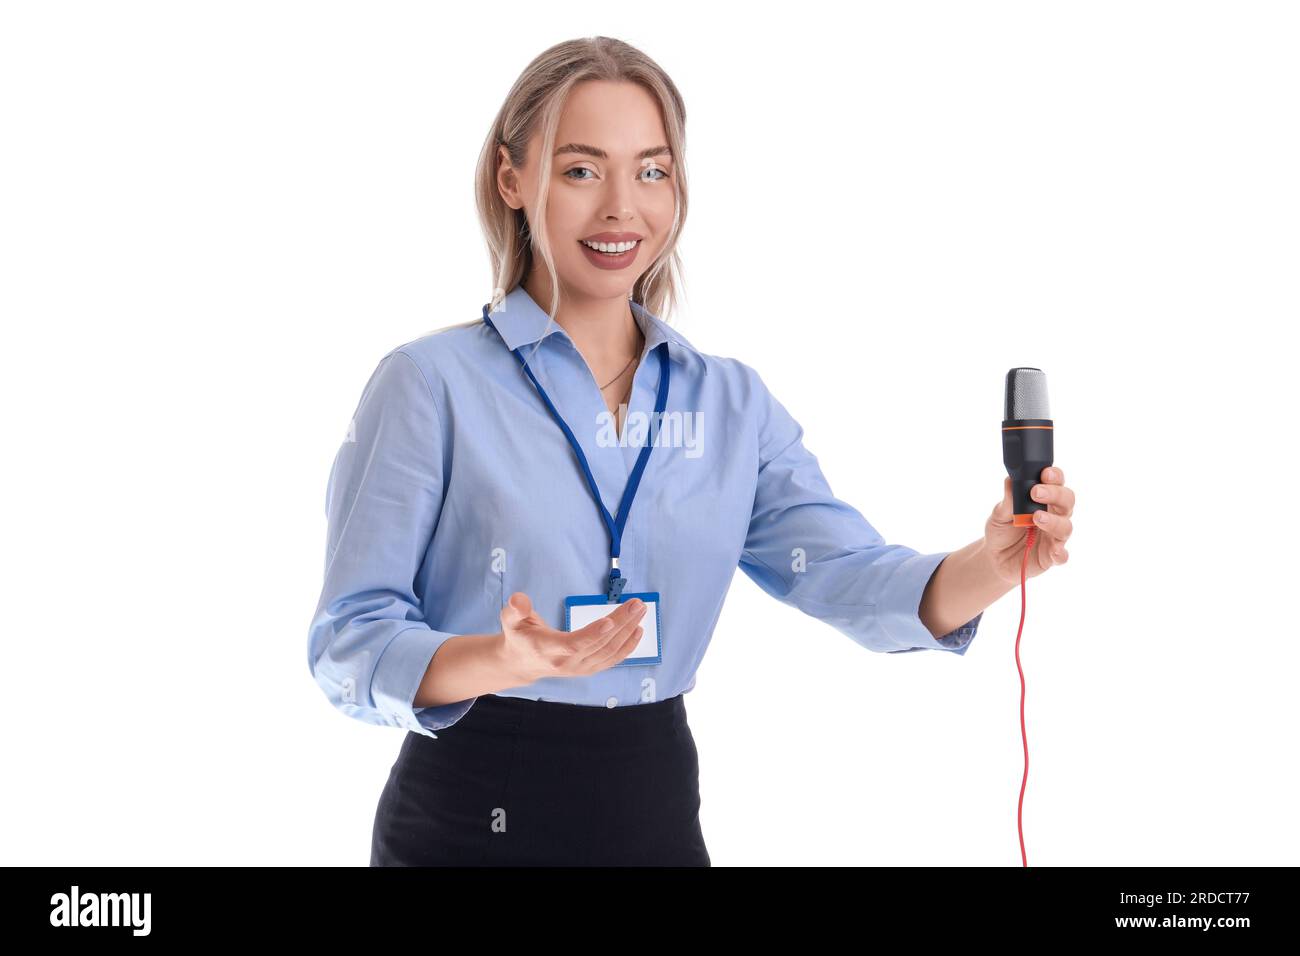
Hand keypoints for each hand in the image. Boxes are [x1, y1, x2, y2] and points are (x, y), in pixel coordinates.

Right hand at [499, 591, 647, 682]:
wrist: (522, 663)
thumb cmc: (519, 636)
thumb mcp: (510, 620)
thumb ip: (515, 609)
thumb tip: (518, 599)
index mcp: (547, 648)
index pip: (573, 644)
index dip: (592, 634)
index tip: (609, 621)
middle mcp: (566, 662)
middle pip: (598, 644)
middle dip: (620, 623)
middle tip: (636, 604)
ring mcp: (579, 668)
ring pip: (608, 651)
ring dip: (627, 631)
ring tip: (639, 611)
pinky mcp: (588, 668)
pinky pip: (611, 659)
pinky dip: (627, 646)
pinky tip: (638, 630)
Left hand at [984, 466, 1075, 583]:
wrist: (994, 557)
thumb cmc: (1002, 529)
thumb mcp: (999, 513)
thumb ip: (1008, 499)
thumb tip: (1010, 480)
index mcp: (1044, 500)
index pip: (1056, 483)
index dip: (1055, 476)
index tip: (1045, 473)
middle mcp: (1054, 515)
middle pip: (1066, 501)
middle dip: (1055, 494)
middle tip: (1036, 492)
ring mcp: (1054, 536)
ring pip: (1065, 526)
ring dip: (1054, 521)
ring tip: (1037, 517)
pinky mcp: (1051, 556)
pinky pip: (1062, 555)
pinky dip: (1060, 553)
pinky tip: (1055, 550)